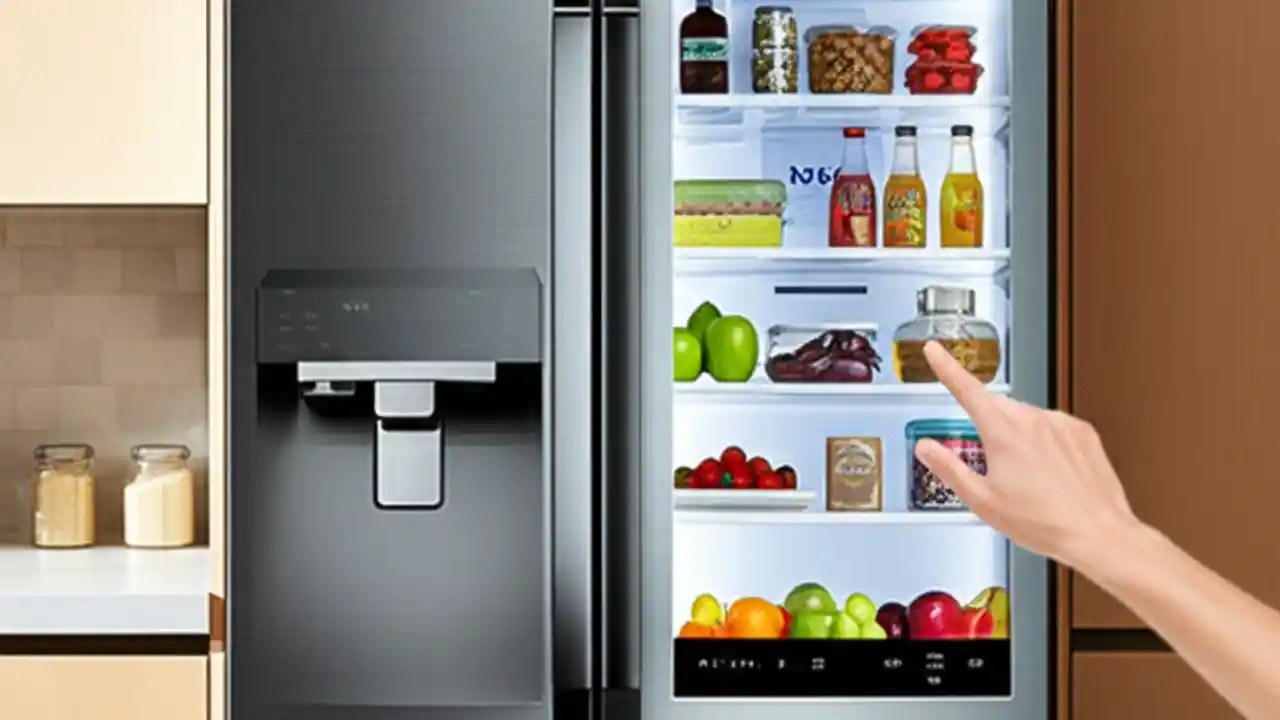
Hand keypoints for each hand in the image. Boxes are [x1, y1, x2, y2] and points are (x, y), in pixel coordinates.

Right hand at [913, 341, 1141, 569]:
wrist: (1097, 534)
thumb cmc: (1044, 522)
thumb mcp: (982, 501)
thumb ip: (949, 469)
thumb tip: (927, 449)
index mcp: (1004, 433)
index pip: (966, 389)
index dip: (946, 367)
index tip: (935, 351)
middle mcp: (1034, 420)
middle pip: (997, 408)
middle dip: (987, 427)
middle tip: (992, 464)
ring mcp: (1061, 423)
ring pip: (1026, 418)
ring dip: (1017, 437)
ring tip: (1027, 478)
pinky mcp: (1083, 432)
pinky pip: (1053, 427)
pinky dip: (1044, 442)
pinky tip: (1049, 473)